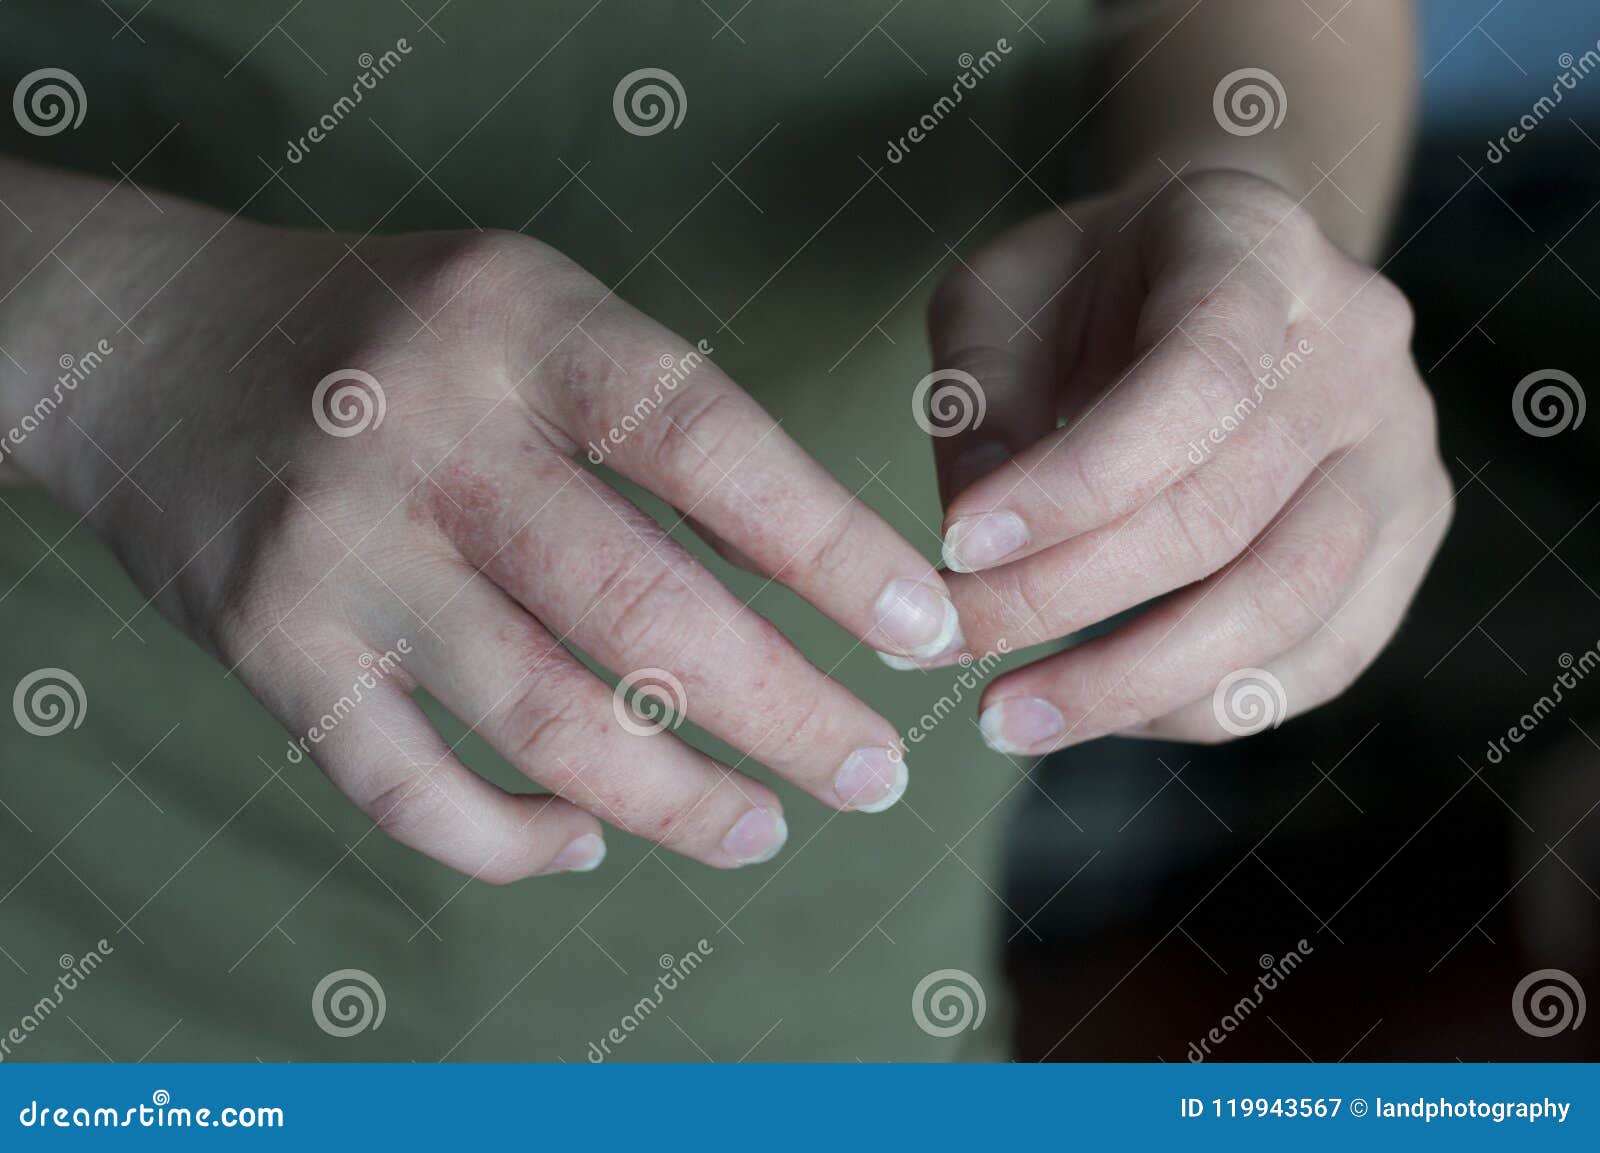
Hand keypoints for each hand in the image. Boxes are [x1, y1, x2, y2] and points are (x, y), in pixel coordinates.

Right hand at [26, 215, 962, 880]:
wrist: (159, 349)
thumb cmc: (400, 338)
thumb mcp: (537, 315)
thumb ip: (662, 421)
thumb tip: (818, 569)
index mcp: (519, 325)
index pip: (708, 443)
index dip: (830, 548)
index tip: (920, 631)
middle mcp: (425, 436)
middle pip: (641, 611)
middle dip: (785, 714)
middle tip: (871, 774)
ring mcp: (338, 552)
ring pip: (542, 721)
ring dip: (677, 800)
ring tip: (763, 829)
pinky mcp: (269, 649)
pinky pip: (410, 792)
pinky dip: (515, 840)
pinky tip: (590, 836)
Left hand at [924, 169, 1450, 750]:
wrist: (1215, 272)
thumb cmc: (1087, 289)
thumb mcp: (1002, 298)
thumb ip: (980, 404)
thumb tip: (971, 548)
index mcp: (1257, 247)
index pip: (1194, 379)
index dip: (1074, 482)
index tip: (958, 546)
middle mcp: (1358, 346)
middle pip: (1225, 512)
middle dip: (1066, 596)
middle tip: (955, 641)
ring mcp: (1399, 447)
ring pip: (1284, 604)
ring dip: (1130, 682)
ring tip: (1007, 716)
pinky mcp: (1408, 536)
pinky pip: (1321, 659)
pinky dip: (1201, 705)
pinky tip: (1103, 710)